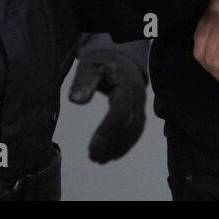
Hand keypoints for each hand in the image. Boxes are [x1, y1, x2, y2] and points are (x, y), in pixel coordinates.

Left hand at [67, 47, 146, 162]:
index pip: (120, 110)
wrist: (120, 58)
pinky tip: (112, 154)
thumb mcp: (89, 66)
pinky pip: (136, 130)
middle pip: (130, 123)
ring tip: (99, 160)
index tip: (93, 146)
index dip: (108, 129)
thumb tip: (77, 101)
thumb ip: (83, 82)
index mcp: (126, 83)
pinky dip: (126, 144)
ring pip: (135, 130)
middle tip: (94, 158)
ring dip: (119, 147)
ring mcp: (141, 104)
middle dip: (113, 143)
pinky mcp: (139, 111)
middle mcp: (138, 95)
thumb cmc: (101, 63)